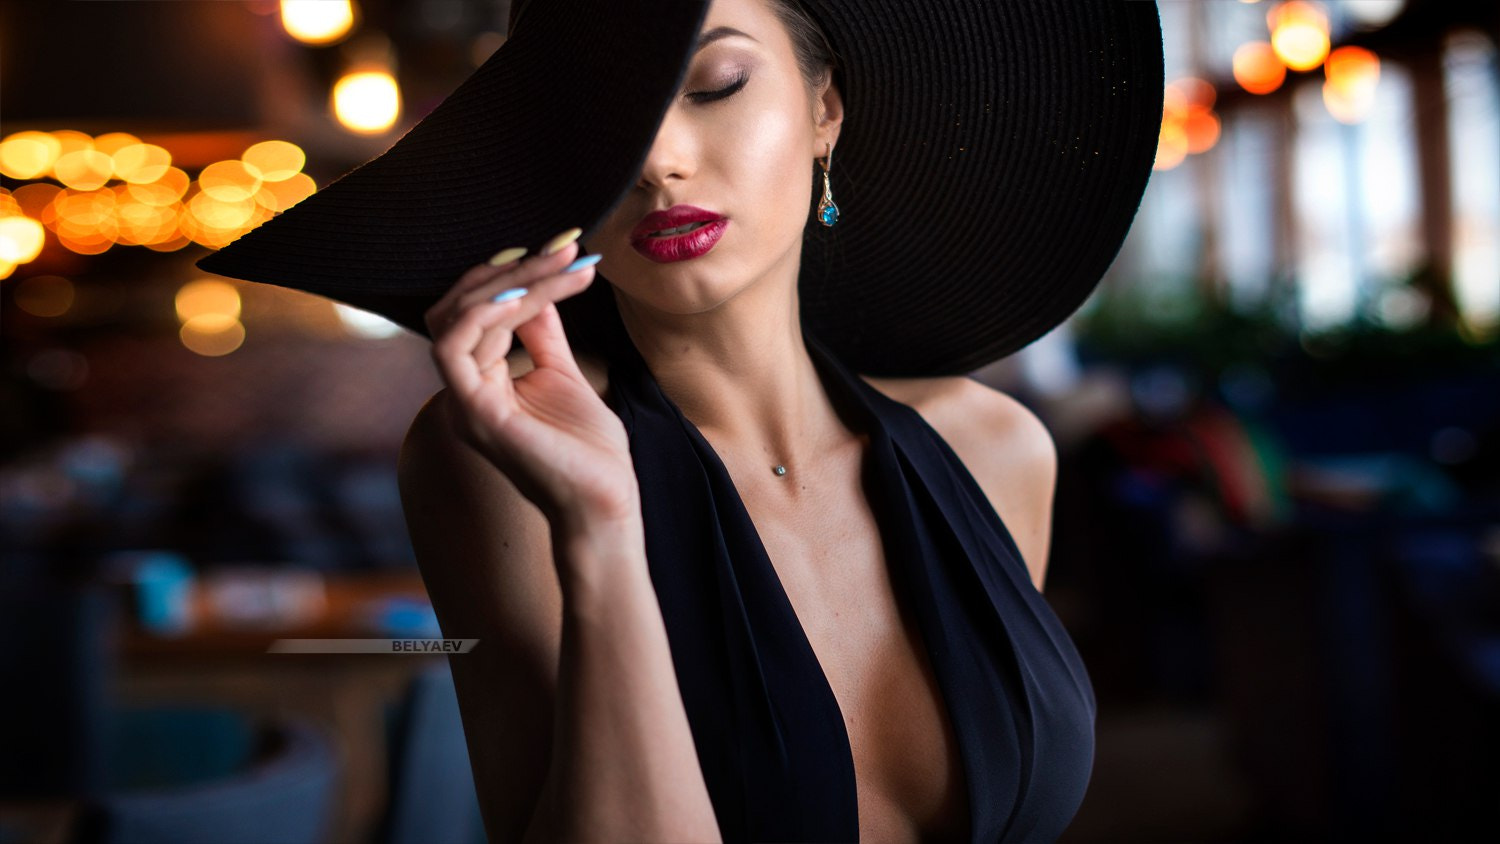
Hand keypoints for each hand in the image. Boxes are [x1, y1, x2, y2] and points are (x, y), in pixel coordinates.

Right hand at [424, 230, 638, 527]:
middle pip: (457, 308)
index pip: (473, 312)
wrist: (605, 503)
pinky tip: (528, 294)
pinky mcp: (474, 413)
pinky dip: (486, 313)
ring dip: (510, 283)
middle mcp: (463, 391)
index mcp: (480, 383)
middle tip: (562, 248)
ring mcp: (463, 403)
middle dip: (508, 270)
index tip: (558, 248)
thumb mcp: (563, 372)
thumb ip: (542, 332)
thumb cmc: (590, 450)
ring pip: (458, 319)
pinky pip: (454, 348)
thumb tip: (534, 285)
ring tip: (560, 264)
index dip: (508, 274)